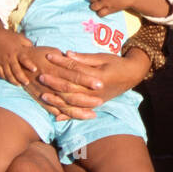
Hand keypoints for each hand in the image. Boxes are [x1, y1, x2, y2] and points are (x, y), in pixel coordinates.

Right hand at [0, 28, 35, 84]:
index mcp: (17, 50)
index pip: (24, 59)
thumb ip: (28, 44)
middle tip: (27, 83)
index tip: (35, 70)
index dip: (29, 64)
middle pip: (16, 70)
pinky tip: (10, 81)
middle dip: (21, 77)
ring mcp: (2, 61)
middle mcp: (10, 57)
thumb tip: (37, 50)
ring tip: (19, 85)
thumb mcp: (21, 38)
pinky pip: (0, 73)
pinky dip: (5, 78)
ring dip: (13, 80)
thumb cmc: (10, 37)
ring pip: (8, 74)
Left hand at [30, 48, 149, 120]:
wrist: (132, 75)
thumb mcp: (103, 57)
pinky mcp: (96, 105)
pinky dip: (68, 116)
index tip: (48, 56)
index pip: (76, 69)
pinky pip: (80, 113)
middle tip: (41, 76)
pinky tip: (56, 117)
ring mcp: (96, 100)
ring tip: (43, 96)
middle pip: (72, 88)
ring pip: (73, 103)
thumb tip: (67, 54)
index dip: (61, 62)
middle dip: (55, 83)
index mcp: (99, 76)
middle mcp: (96, 91)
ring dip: (57, 100)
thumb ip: (85, 58)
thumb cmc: (116, 63)